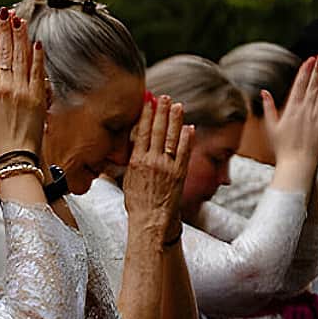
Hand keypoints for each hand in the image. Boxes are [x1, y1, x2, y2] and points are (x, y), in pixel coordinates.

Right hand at [0, 7, 47, 159]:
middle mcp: (2, 87)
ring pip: (21, 57)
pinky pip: (37, 71)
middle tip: (7, 13)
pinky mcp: (37, 98)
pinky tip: (36, 43)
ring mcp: (21, 91)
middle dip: (6, 29)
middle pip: (5, 51)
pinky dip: (37, 56)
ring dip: (20, 36)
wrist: (14, 158)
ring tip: (19, 20)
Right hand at [123, 95, 194, 241]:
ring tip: (178, 105)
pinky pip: (184, 152)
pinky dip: (187, 139)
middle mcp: (151, 161)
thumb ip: (132, 161)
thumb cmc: (137, 204)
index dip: (145, 115)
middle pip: (156, 130)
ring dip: (175, 120)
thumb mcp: (128, 179)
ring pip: (171, 138)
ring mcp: (166, 167)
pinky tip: (189, 128)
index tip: (148, 101)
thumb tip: (133, 146)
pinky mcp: (179, 174)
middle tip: (164, 97)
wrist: (151, 221)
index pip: (141, 132)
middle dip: (160, 112)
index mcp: (136, 161)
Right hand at [264, 55, 317, 168]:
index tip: (309, 59)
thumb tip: (264, 91)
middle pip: (314, 85)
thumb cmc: (282, 148)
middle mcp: (306, 110)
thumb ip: (268, 107)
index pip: (300, 85)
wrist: (299, 164)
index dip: (305, 70)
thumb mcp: (271, 127)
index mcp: (292, 109)